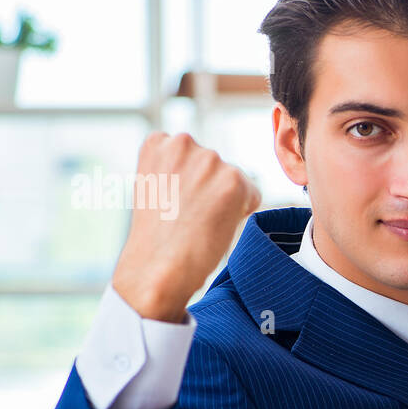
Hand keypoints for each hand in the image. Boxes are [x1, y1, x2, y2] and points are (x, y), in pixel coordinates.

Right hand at [111, 131, 261, 321]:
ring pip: (235, 179)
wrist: (159, 266)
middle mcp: (183, 142)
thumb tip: (214, 169)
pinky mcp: (232, 180)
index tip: (173, 203)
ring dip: (226, 201)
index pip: (192, 155)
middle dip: (210, 189)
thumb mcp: (154, 187)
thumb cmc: (157, 237)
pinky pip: (252, 194)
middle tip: (189, 216)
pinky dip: (242, 212)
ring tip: (200, 222)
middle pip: (216, 165)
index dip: (189, 184)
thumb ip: (177, 168)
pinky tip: (216, 224)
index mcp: (158, 142)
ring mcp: (209, 160)